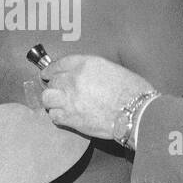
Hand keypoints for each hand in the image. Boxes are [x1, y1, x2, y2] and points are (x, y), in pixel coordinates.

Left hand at [39, 55, 153, 139]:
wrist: (136, 112)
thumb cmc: (131, 90)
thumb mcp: (110, 68)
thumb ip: (90, 70)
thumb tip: (80, 75)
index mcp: (84, 64)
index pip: (58, 64)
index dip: (50, 70)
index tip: (47, 74)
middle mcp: (74, 79)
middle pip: (53, 81)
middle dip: (56, 86)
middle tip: (61, 92)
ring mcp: (70, 99)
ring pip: (48, 98)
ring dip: (53, 101)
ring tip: (60, 104)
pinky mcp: (71, 118)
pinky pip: (54, 116)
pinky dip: (58, 116)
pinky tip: (66, 115)